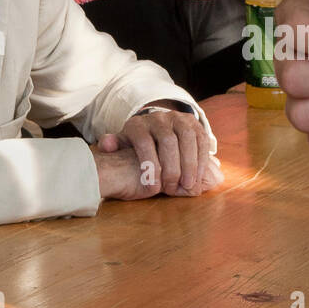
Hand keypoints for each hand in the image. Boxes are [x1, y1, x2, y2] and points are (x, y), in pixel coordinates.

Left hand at [93, 111, 221, 198]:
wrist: (155, 129)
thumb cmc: (136, 146)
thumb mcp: (122, 146)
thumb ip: (113, 146)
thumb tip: (106, 144)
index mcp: (138, 124)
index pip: (144, 143)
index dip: (150, 166)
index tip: (153, 188)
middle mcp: (158, 118)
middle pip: (168, 141)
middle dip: (172, 168)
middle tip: (171, 189)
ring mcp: (178, 118)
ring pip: (187, 139)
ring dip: (190, 165)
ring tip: (188, 186)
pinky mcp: (194, 123)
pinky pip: (201, 140)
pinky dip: (201, 159)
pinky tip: (198, 177)